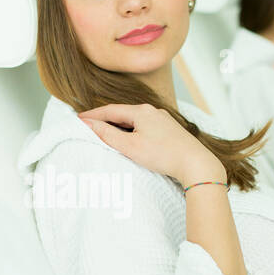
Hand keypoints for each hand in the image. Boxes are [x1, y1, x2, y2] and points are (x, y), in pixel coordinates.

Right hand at [79, 103, 224, 186]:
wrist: (196, 164)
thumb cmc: (163, 155)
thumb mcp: (130, 146)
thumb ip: (107, 134)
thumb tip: (87, 124)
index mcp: (141, 111)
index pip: (110, 110)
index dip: (92, 115)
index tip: (77, 119)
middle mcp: (153, 111)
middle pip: (122, 113)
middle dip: (104, 119)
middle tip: (87, 125)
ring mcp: (163, 120)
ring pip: (134, 120)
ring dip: (118, 125)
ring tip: (104, 132)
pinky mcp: (169, 131)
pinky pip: (144, 127)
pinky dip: (131, 131)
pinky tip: (129, 140)